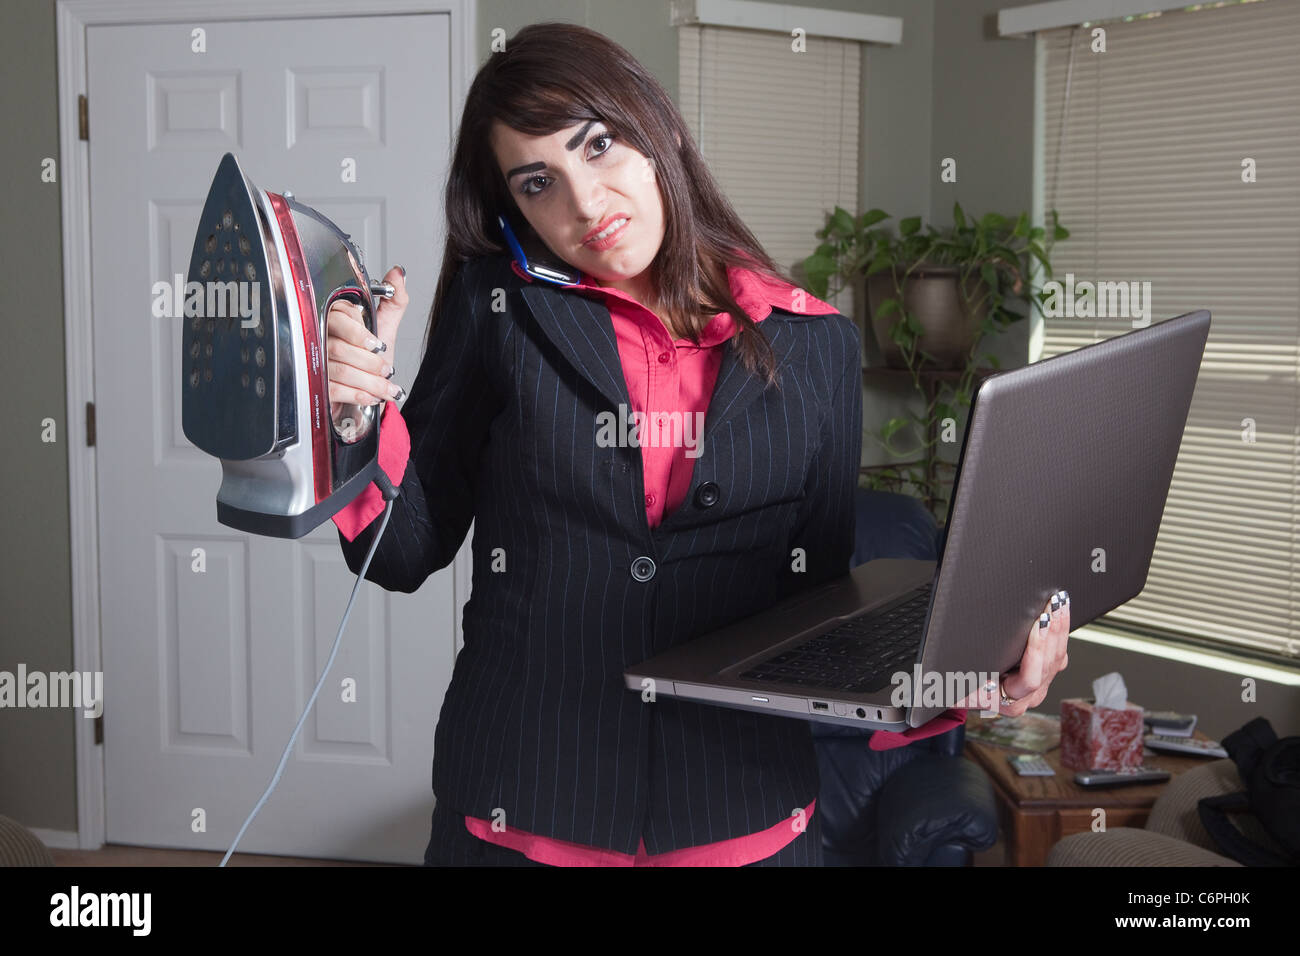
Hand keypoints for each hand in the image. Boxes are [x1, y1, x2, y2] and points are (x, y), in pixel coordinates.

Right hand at [326, 265, 408, 417]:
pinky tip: (371, 396)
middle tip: (386, 368)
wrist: (367, 390)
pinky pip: (335, 390)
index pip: (339, 318)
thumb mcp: (386, 326)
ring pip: (340, 369)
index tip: (379, 344)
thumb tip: (398, 275)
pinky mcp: (319, 387)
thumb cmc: (373, 358)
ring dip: (369, 381)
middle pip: (339, 347)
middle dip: (370, 362)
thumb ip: (394, 300)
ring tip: (385, 386)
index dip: (359, 333)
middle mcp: (323, 339)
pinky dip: (358, 394)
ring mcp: (318, 363)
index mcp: (337, 320)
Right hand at [956, 590, 1070, 715]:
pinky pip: (1057, 658)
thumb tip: (971, 645)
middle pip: (1049, 665)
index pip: (1030, 678)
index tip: (1039, 623)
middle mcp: (1025, 698)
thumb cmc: (956, 684)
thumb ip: (968, 669)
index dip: (1037, 649)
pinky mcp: (1042, 679)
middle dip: (1053, 630)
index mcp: (1004, 701)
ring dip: (1060, 630)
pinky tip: (1059, 617)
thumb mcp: (956, 677)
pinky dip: (1059, 636)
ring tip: (1059, 604)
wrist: (959, 694)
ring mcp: (1037, 690)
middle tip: (1054, 604)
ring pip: (1057, 660)